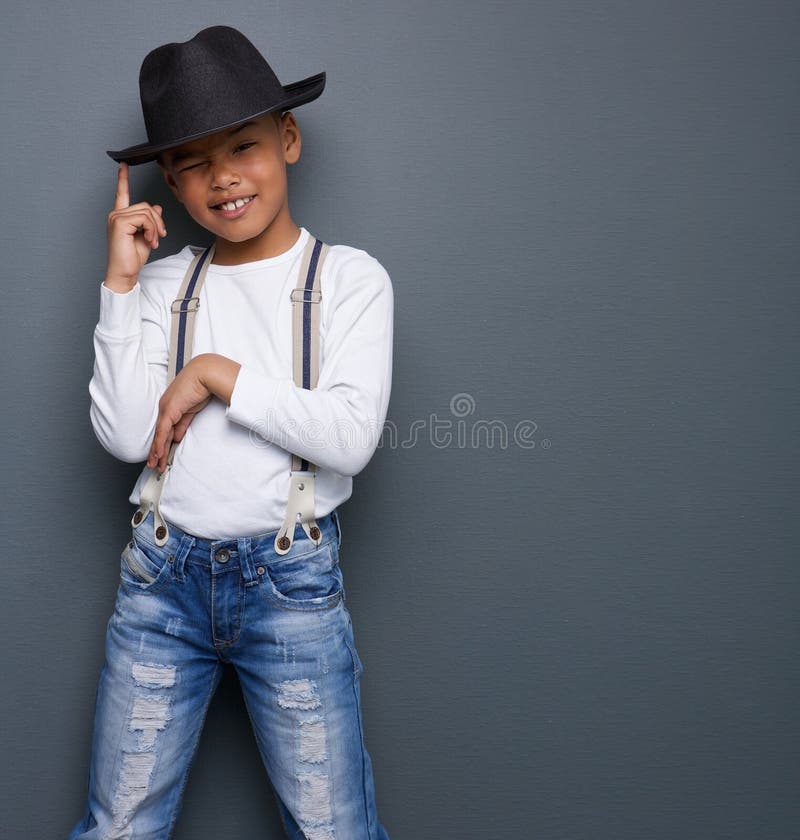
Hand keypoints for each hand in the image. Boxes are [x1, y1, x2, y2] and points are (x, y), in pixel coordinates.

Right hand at [105, 162, 167, 289]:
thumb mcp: (146, 236)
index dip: (123, 178)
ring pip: (147, 212)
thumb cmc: (132, 258)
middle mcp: (116, 214)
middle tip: (160, 237)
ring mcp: (116, 217)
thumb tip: (157, 206)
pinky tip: (150, 241)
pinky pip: (145, 218)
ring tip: (154, 241)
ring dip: (155, 228)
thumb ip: (150, 221)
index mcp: (121, 216)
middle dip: (158, 221)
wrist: (125, 273)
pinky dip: (152, 230)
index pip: (122, 193)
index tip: (123, 164)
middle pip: (145, 205)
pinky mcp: (120, 222)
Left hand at [147, 360, 211, 472]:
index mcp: (170, 406)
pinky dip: (160, 445)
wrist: (204, 374)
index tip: (161, 455)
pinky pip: (163, 432)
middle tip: (153, 465)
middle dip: (157, 451)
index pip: (164, 429)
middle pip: (159, 434)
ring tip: (155, 465)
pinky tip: (158, 455)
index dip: (162, 443)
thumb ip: (183, 423)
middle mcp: (164, 408)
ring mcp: (165, 410)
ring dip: (157, 452)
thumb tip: (177, 437)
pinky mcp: (169, 411)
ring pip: (159, 436)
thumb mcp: (192, 409)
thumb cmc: (202, 386)